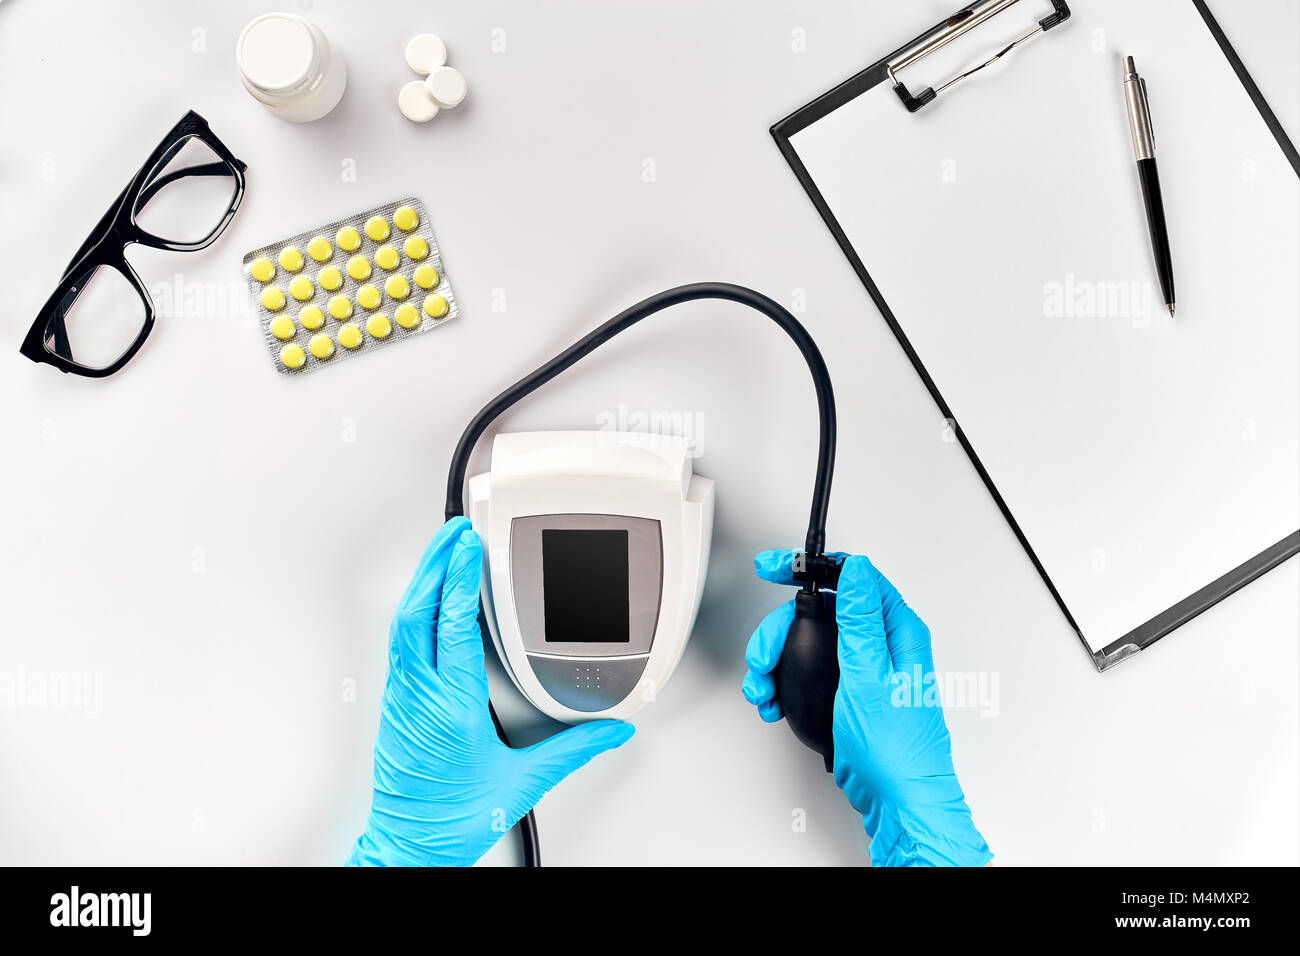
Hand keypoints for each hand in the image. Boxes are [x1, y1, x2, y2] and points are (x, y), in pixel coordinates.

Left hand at [347, 517, 634, 865]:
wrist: (408, 848)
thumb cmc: (451, 821)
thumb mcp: (521, 785)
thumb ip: (571, 751)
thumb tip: (609, 732)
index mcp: (451, 707)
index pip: (451, 627)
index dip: (458, 582)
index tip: (467, 548)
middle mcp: (419, 696)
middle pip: (417, 613)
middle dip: (434, 566)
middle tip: (451, 533)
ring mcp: (402, 698)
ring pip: (403, 626)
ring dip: (421, 585)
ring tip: (440, 554)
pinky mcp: (396, 706)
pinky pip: (400, 646)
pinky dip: (414, 612)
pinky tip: (427, 603)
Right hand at [742, 549, 990, 866]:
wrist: (899, 802)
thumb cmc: (895, 751)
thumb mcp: (869, 677)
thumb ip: (859, 621)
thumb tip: (855, 571)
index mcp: (895, 631)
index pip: (852, 578)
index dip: (810, 568)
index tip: (774, 569)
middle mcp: (883, 645)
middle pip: (820, 612)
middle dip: (780, 632)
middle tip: (761, 656)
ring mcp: (865, 669)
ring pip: (808, 643)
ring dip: (776, 661)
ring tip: (764, 687)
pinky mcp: (850, 692)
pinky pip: (809, 673)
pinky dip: (785, 684)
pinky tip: (775, 702)